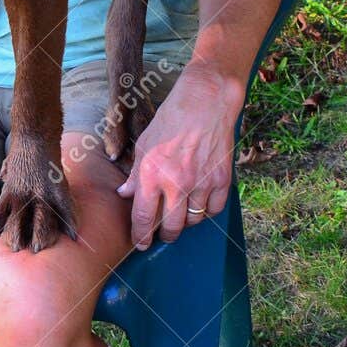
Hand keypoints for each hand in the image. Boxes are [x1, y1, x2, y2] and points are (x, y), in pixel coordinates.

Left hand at [115, 62, 242, 249]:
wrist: (205, 103)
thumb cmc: (171, 120)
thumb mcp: (144, 144)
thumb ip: (135, 174)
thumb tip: (125, 195)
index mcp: (152, 175)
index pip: (144, 218)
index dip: (141, 236)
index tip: (141, 244)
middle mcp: (177, 183)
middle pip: (171, 227)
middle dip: (165, 236)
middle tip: (162, 235)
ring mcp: (202, 183)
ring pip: (193, 220)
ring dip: (186, 223)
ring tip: (181, 217)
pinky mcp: (222, 180)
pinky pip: (214, 209)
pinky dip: (206, 212)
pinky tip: (200, 205)